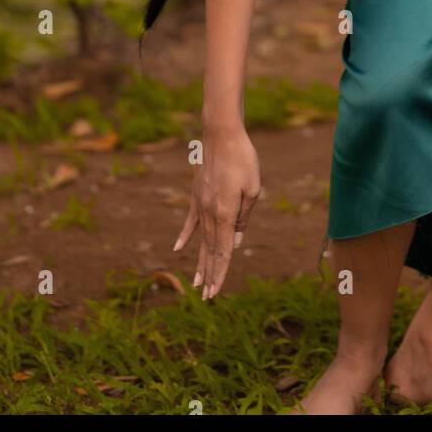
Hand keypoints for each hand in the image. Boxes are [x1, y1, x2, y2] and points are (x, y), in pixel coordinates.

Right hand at [173, 123, 260, 300]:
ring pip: (201, 239)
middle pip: (210, 250)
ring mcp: (200, 204)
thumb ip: (243, 218)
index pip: (223, 252)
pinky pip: (190, 221)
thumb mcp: (252, 189)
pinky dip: (185, 236)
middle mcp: (209, 213)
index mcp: (225, 214)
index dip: (220, 274)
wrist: (222, 134)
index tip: (215, 293)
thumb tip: (236, 243)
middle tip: (207, 297)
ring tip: (196, 283)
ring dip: (200, 261)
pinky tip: (178, 250)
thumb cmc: (243, 159)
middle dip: (210, 274)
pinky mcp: (196, 194)